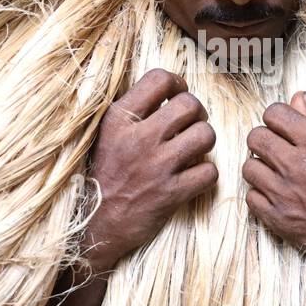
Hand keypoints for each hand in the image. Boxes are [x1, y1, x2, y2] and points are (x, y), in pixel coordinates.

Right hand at [81, 68, 217, 271]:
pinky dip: (206, 174)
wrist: (95, 225)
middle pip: (190, 105)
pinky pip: (210, 172)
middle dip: (197, 113)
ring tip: (193, 149)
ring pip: (206, 135)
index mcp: (119, 119)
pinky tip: (192, 176)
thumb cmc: (104, 176)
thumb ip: (132, 112)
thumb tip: (166, 90)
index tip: (175, 96)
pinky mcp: (171, 193)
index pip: (159, 79)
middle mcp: (138, 139)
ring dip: (205, 141)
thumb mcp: (106, 135)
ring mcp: (157, 166)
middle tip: (190, 125)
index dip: (176, 84)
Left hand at [242, 92, 305, 282]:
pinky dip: (261, 195)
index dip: (276, 118)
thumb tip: (298, 96)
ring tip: (275, 173)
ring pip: (248, 167)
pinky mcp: (278, 218)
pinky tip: (276, 195)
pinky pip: (251, 197)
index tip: (282, 128)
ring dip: (260, 167)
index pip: (274, 113)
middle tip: (275, 149)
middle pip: (255, 137)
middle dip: (264, 140)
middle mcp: (296, 165)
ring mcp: (284, 193)